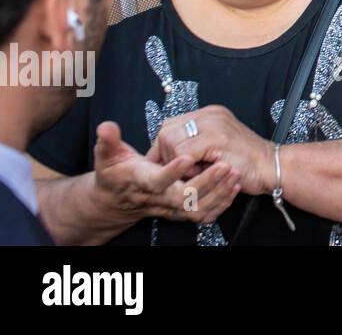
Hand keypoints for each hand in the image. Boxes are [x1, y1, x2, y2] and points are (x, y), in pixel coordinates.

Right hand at [91, 121, 237, 224]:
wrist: (115, 200)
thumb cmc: (114, 174)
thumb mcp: (107, 155)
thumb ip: (108, 141)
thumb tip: (106, 126)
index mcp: (141, 181)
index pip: (157, 180)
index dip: (172, 170)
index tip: (188, 156)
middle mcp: (157, 198)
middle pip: (183, 197)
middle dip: (206, 182)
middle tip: (225, 165)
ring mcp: (170, 207)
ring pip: (196, 208)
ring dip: (218, 193)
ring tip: (235, 174)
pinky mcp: (180, 211)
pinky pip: (203, 214)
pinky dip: (220, 204)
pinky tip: (234, 187)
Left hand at [152, 106, 272, 196]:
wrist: (270, 166)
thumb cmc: (244, 162)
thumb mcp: (216, 145)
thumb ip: (194, 142)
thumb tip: (162, 153)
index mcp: (209, 113)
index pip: (170, 124)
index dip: (162, 147)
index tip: (166, 165)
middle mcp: (210, 114)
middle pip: (166, 130)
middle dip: (165, 154)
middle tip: (179, 169)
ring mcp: (213, 123)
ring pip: (170, 141)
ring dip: (176, 161)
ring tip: (195, 170)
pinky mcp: (215, 138)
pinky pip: (182, 154)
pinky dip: (186, 168)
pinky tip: (201, 172)